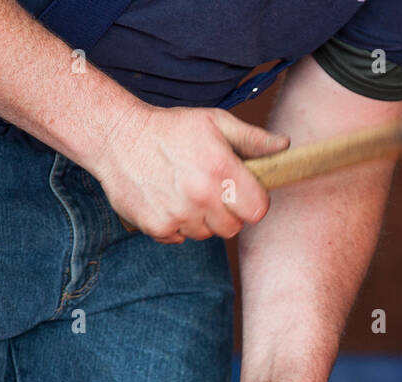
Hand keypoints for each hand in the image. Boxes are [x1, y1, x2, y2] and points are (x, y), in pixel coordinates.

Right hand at [89, 104, 288, 242]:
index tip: (241, 192)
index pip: (257, 210)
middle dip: (226, 213)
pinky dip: (176, 225)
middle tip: (209, 191)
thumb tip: (284, 147)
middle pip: (232, 228)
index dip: (252, 202)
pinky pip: (179, 238)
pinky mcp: (157, 227)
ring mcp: (178, 214)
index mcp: (220, 169)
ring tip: (184, 192)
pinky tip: (167, 200)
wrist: (118, 138)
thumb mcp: (214, 123)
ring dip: (200, 219)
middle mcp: (201, 196)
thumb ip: (252, 139)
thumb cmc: (170, 129)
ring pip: (205, 235)